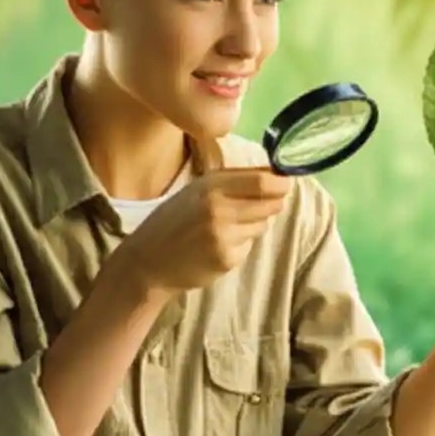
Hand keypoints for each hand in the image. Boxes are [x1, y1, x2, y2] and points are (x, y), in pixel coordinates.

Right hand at [104, 166, 292, 298]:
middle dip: (274, 202)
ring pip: (262, 224)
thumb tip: (275, 175)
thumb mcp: (197, 190)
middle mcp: (219, 209)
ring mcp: (224, 236)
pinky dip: (241, 244)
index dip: (281, 181)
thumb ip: (233, 182)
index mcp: (211, 185)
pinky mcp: (227, 259)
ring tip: (229, 226)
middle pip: (270, 203)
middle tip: (265, 204)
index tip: (286, 182)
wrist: (148, 260)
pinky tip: (219, 245)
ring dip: (255, 223)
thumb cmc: (174, 220)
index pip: (262, 180)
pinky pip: (249, 246)